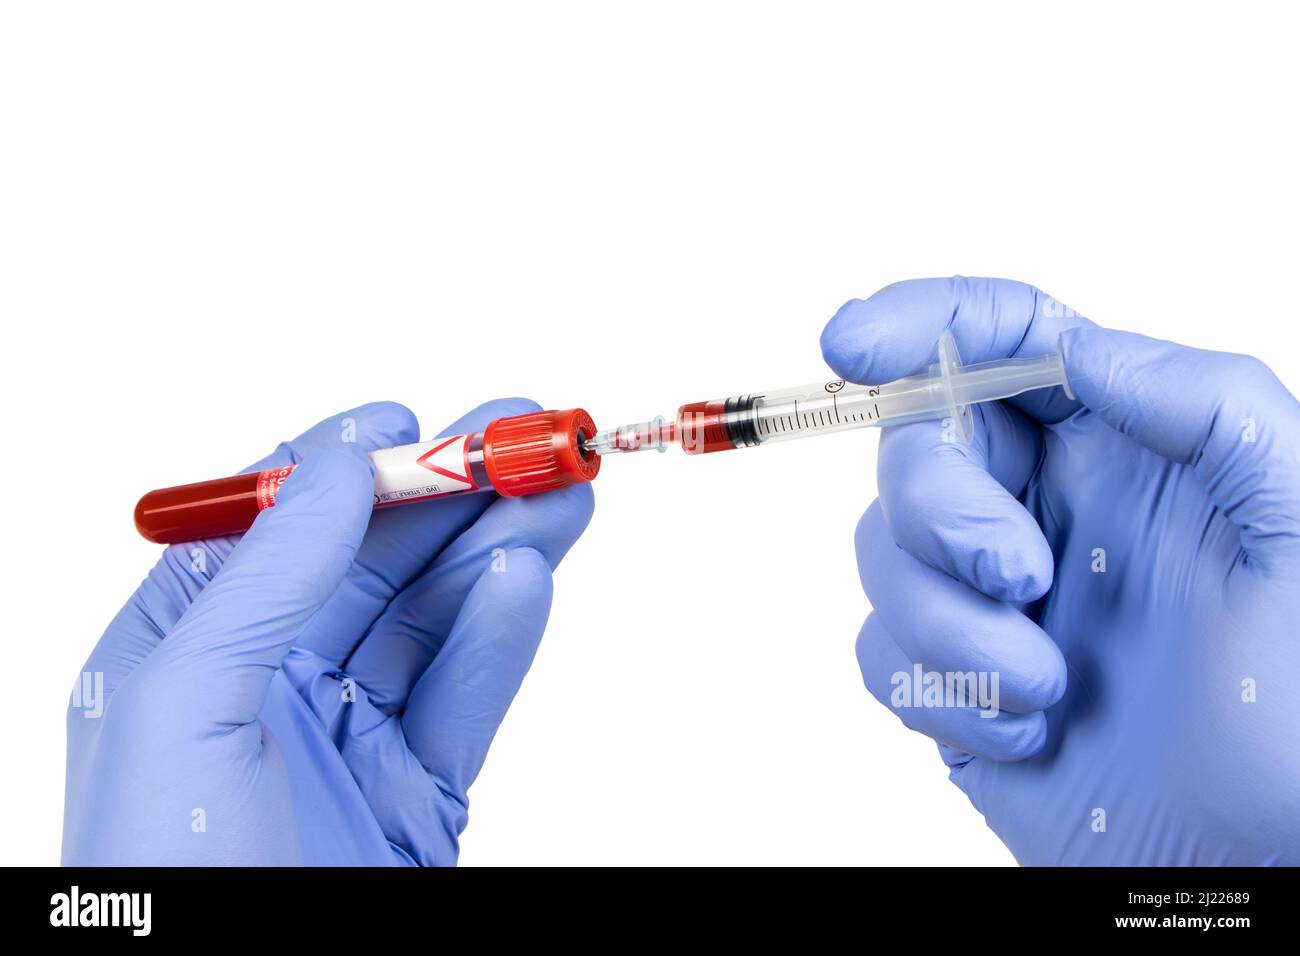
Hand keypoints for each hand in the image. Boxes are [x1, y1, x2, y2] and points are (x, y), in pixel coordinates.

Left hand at [63, 399, 592, 864]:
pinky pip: (467, 695)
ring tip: (563, 493)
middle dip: (449, 493)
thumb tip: (333, 464)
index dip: (338, 463)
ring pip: (434, 619)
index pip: (269, 529)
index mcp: (184, 657)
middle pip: (371, 562)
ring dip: (498, 548)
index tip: (407, 420)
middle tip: (527, 437)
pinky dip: (503, 634)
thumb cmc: (175, 887)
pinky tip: (529, 580)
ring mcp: (349, 738)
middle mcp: (266, 687)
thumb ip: (266, 578)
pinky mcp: (419, 792)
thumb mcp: (187, 708)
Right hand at [823, 277, 1299, 864]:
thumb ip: (1215, 408)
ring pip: (881, 554)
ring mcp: (990, 597)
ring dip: (950, 626)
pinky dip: (940, 693)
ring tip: (1048, 688)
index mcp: (1125, 449)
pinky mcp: (953, 680)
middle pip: (915, 446)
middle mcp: (1045, 507)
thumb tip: (1084, 348)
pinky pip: (878, 651)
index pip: (1005, 340)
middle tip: (1022, 575)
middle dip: (941, 508)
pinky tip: (1027, 732)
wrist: (1266, 862)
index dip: (920, 319)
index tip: (850, 342)